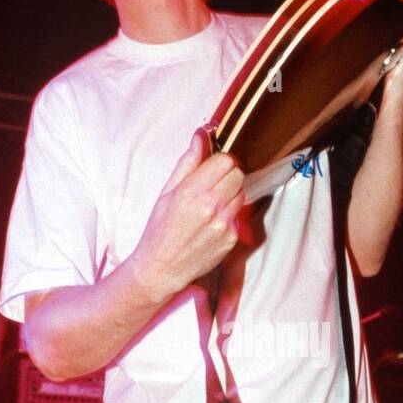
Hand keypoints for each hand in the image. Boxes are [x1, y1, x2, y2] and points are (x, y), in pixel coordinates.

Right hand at [130, 131, 244, 301]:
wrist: (161, 268)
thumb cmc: (160, 229)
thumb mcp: (167, 192)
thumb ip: (188, 163)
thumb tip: (201, 135)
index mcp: (192, 191)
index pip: (226, 161)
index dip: (220, 162)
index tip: (212, 169)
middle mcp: (211, 206)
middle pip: (238, 174)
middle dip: (227, 176)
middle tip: (212, 186)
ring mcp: (224, 223)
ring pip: (242, 193)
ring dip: (230, 195)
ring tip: (211, 206)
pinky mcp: (231, 237)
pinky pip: (239, 215)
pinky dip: (229, 215)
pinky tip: (212, 224)